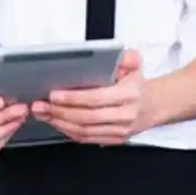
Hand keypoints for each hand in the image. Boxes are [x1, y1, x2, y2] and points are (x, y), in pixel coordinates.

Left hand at [32, 49, 150, 144]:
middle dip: (59, 112)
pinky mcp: (114, 139)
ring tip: (43, 114)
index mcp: (129, 94)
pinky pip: (87, 138)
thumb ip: (127, 57)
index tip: (54, 95)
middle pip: (86, 117)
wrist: (154, 105)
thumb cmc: (138, 84)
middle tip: (40, 105)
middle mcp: (125, 115)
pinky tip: (57, 122)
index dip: (72, 99)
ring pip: (84, 130)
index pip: (96, 99)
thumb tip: (116, 55)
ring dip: (60, 123)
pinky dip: (69, 132)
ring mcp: (120, 130)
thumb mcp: (135, 64)